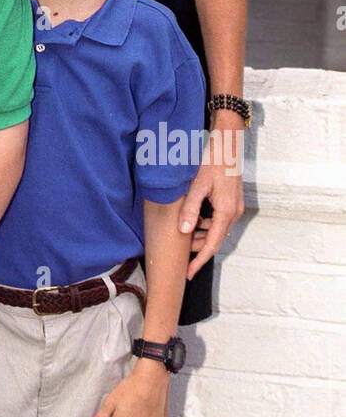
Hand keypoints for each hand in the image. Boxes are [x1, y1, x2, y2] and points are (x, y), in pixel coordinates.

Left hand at [178, 109, 244, 277]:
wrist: (228, 143)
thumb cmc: (213, 161)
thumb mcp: (197, 185)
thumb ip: (191, 208)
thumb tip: (185, 231)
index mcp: (226, 212)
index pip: (212, 245)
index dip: (200, 261)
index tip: (188, 273)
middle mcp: (234, 213)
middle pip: (216, 240)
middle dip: (199, 250)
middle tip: (181, 255)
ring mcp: (235, 207)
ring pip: (217, 231)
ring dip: (202, 237)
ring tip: (184, 238)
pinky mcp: (232, 201)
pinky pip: (220, 221)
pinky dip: (207, 226)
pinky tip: (194, 221)